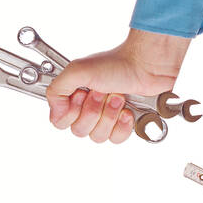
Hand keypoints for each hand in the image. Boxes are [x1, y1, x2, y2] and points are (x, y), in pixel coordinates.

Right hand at [46, 29, 189, 144]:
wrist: (147, 66)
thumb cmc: (118, 63)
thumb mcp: (78, 70)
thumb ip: (56, 89)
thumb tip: (55, 111)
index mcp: (75, 95)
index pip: (60, 122)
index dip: (72, 112)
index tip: (82, 93)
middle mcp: (88, 106)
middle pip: (79, 131)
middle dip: (93, 111)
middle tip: (103, 92)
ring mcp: (106, 116)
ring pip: (97, 137)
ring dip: (109, 116)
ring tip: (118, 98)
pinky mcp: (123, 123)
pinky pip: (115, 139)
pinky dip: (122, 126)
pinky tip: (126, 111)